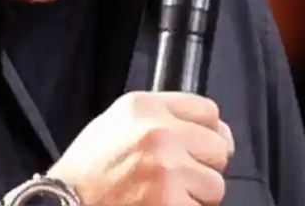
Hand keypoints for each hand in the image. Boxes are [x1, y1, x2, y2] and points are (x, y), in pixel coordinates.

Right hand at [47, 91, 234, 205]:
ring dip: (194, 197)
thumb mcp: (116, 124)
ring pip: (214, 186)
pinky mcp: (170, 202)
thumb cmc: (86, 173)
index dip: (205, 135)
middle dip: (201, 168)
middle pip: (218, 148)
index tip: (196, 149)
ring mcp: (167, 169)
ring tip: (160, 197)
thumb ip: (161, 118)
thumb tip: (217, 131)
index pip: (209, 112)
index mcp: (144, 108)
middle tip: (171, 179)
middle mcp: (159, 133)